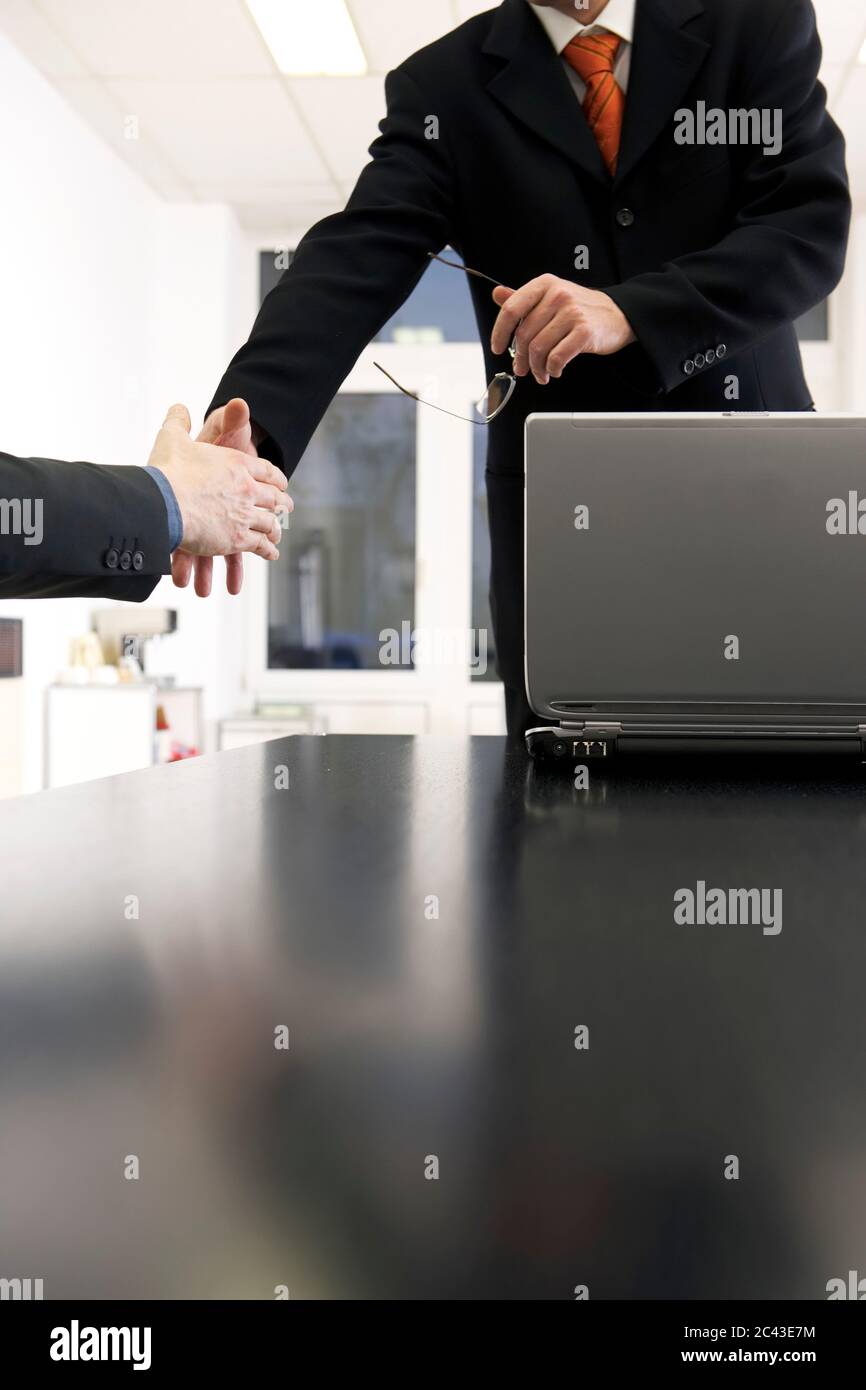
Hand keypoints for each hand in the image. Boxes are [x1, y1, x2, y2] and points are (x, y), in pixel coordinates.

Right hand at [147, 403, 290, 578]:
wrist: (163, 504)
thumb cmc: (168, 470)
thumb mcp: (174, 437)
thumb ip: (179, 421)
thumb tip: (179, 408)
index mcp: (236, 463)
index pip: (266, 470)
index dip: (276, 477)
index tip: (281, 484)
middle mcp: (247, 489)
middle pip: (273, 497)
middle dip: (282, 503)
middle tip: (287, 507)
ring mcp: (244, 515)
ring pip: (270, 522)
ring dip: (276, 528)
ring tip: (277, 533)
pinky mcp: (237, 540)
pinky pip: (260, 545)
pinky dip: (268, 549)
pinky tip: (271, 552)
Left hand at [490, 275, 635, 384]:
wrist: (617, 314)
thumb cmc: (581, 309)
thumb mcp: (550, 296)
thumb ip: (523, 298)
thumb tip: (497, 294)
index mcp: (545, 285)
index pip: (511, 309)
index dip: (499, 332)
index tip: (497, 347)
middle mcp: (557, 295)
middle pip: (525, 335)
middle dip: (521, 358)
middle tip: (522, 368)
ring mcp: (572, 312)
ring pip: (539, 349)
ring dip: (537, 368)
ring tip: (541, 373)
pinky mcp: (584, 332)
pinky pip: (557, 357)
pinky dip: (552, 369)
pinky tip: (555, 370)